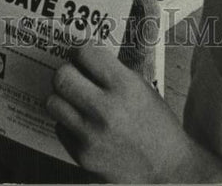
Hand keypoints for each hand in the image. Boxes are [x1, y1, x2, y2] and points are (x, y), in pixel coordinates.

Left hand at [46, 41, 194, 182]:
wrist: (168, 171)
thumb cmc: (157, 126)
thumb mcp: (142, 88)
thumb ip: (113, 72)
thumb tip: (84, 58)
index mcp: (124, 87)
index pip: (85, 53)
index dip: (81, 51)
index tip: (81, 55)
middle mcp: (105, 110)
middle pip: (62, 76)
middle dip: (66, 71)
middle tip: (73, 75)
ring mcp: (91, 135)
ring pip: (53, 102)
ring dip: (62, 97)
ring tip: (76, 100)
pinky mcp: (83, 156)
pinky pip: (60, 128)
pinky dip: (68, 123)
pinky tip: (84, 124)